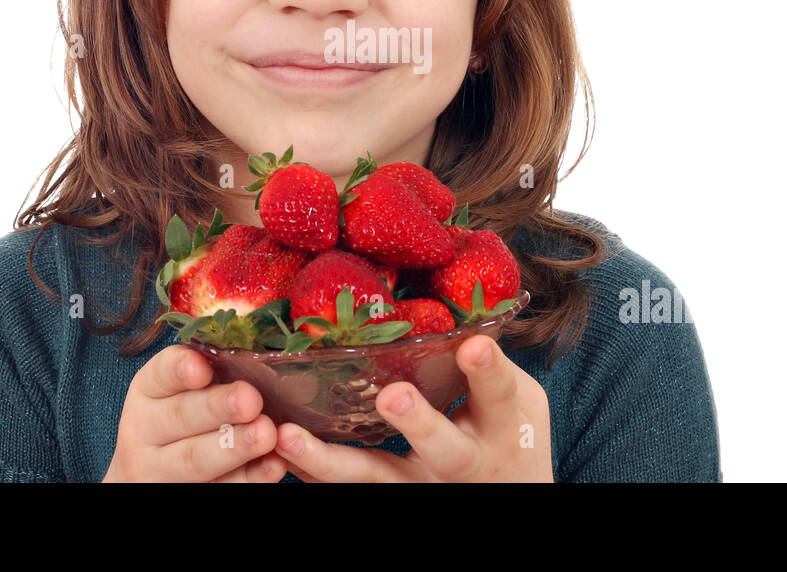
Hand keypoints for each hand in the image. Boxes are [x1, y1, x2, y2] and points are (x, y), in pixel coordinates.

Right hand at [102, 344, 286, 481]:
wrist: (152, 470)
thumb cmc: (180, 416)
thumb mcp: (179, 390)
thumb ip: (210, 372)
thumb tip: (257, 357)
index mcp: (148, 392)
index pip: (161, 375)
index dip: (180, 370)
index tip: (201, 367)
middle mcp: (146, 430)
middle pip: (180, 416)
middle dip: (216, 407)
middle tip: (250, 399)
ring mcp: (162, 469)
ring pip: (195, 458)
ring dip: (234, 446)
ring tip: (266, 433)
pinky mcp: (187, 492)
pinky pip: (220, 487)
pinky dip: (249, 477)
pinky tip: (273, 464)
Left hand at [262, 334, 553, 481]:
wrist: (504, 490)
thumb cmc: (506, 431)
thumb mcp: (512, 397)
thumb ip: (484, 358)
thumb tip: (452, 292)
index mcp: (504, 426)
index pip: (500, 394)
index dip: (488, 370)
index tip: (474, 343)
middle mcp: (465, 462)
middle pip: (444, 450)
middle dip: (418, 424)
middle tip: (392, 396)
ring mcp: (421, 486)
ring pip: (376, 479)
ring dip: (329, 461)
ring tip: (289, 436)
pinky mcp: (389, 494)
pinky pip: (346, 486)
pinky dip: (309, 469)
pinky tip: (274, 448)